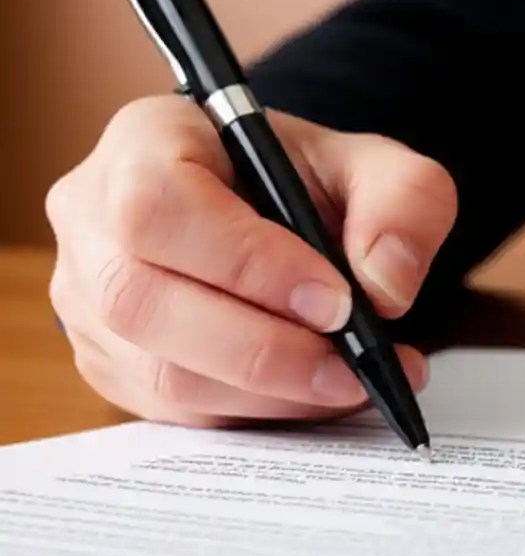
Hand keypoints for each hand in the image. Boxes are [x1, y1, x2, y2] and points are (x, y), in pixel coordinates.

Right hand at [46, 96, 455, 427]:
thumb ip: (404, 203)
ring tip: (356, 383)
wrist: (276, 211)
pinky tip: (321, 395)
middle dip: (264, 351)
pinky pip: (179, 413)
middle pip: (144, 304)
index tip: (336, 301)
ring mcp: (89, 303)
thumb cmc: (307, 180)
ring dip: (272, 394)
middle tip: (354, 368)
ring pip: (163, 374)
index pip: (158, 208)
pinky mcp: (115, 366)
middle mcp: (93, 221)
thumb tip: (387, 286)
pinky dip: (261, 413)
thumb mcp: (374, 165)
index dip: (246, 264)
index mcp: (143, 142)